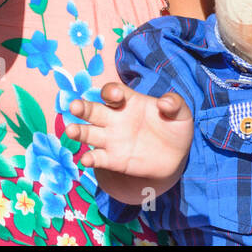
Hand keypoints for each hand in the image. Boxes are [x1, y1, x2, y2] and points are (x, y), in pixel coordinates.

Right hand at [65, 82, 192, 184]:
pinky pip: (97, 157)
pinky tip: (86, 159)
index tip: (114, 95)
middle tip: (74, 106)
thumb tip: (165, 102)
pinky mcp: (113, 159)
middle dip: (83, 107)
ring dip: (79, 131)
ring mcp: (111, 139)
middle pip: (93, 110)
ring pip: (89, 132)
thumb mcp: (181, 114)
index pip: (113, 92)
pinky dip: (90, 158)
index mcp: (129, 102)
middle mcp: (115, 118)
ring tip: (70, 131)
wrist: (175, 158)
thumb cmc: (175, 129)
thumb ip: (175, 104)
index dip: (111, 91)